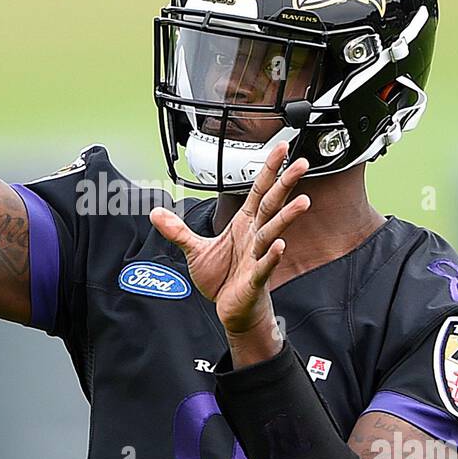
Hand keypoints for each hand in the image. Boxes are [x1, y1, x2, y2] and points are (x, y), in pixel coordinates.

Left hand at [150, 142, 309, 341]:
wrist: (232, 311)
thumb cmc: (222, 279)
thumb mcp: (194, 250)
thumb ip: (177, 230)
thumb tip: (156, 212)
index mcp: (244, 225)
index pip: (258, 191)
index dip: (268, 169)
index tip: (281, 148)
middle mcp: (254, 237)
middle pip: (272, 205)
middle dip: (286, 183)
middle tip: (301, 163)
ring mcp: (257, 257)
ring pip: (272, 233)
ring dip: (287, 217)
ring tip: (302, 202)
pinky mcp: (255, 280)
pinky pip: (264, 266)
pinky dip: (271, 257)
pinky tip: (280, 246)